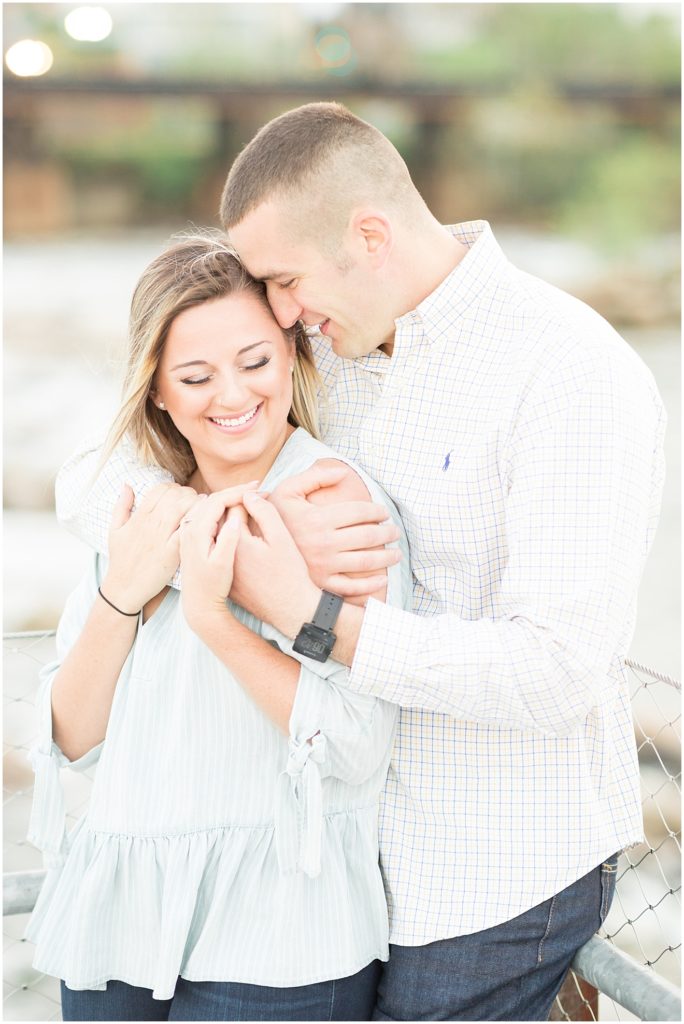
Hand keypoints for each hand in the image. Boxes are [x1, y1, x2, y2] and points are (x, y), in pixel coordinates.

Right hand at [102, 482, 198, 612]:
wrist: (124, 587)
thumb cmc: (120, 560)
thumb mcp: (114, 530)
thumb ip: (121, 506)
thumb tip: (126, 484)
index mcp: (139, 517)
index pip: (160, 489)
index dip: (173, 487)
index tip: (179, 494)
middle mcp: (150, 524)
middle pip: (174, 495)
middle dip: (187, 492)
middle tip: (194, 499)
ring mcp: (161, 538)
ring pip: (182, 508)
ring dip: (195, 503)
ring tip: (201, 506)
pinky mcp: (172, 553)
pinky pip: (187, 530)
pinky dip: (196, 522)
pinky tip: (204, 521)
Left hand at [179, 483, 254, 634]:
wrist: (198, 604)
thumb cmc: (214, 587)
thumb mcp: (224, 564)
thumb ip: (228, 539)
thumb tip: (234, 517)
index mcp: (196, 531)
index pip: (217, 500)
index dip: (238, 491)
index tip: (257, 487)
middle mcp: (187, 528)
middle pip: (211, 498)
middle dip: (234, 491)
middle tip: (256, 486)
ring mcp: (187, 532)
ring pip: (207, 505)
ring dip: (228, 497)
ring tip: (248, 495)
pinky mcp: (190, 538)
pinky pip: (205, 513)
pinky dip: (221, 507)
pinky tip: (233, 508)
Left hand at [230, 491, 320, 637]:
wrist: (286, 612)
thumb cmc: (288, 576)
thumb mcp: (280, 539)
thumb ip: (264, 513)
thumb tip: (249, 496)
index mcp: (231, 541)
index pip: (230, 506)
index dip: (246, 494)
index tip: (262, 489)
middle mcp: (217, 552)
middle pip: (218, 516)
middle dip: (234, 500)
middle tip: (254, 492)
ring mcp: (219, 566)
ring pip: (216, 530)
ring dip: (228, 515)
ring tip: (247, 505)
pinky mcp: (222, 575)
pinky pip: (217, 546)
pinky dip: (225, 532)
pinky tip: (240, 527)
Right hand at [267, 462, 400, 598]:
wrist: (251, 554)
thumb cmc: (272, 518)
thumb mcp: (287, 490)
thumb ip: (314, 477)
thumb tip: (342, 471)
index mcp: (319, 519)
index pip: (360, 512)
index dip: (377, 511)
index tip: (384, 512)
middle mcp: (324, 543)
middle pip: (368, 536)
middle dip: (387, 533)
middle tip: (394, 532)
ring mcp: (324, 566)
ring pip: (366, 561)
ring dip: (386, 558)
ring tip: (395, 554)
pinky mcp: (321, 583)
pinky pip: (352, 587)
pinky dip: (370, 585)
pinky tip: (381, 579)